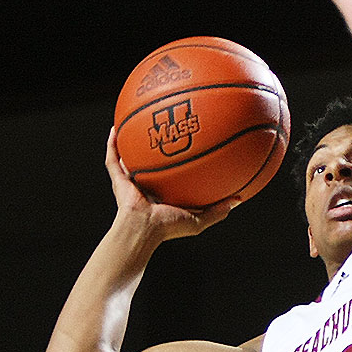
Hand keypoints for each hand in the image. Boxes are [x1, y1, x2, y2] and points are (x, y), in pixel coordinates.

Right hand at [105, 129, 237, 237]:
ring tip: (134, 121)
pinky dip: (112, 144)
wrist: (143, 230)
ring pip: (128, 156)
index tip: (187, 145)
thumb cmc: (168, 229)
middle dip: (154, 145)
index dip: (177, 160)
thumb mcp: (198, 220)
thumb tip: (239, 199)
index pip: (170, 174)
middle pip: (149, 161)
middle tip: (163, 126)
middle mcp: (146, 184)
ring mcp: (131, 181)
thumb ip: (218, 211)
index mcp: (163, 193)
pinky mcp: (118, 179)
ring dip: (130, 140)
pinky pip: (113, 158)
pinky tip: (114, 128)